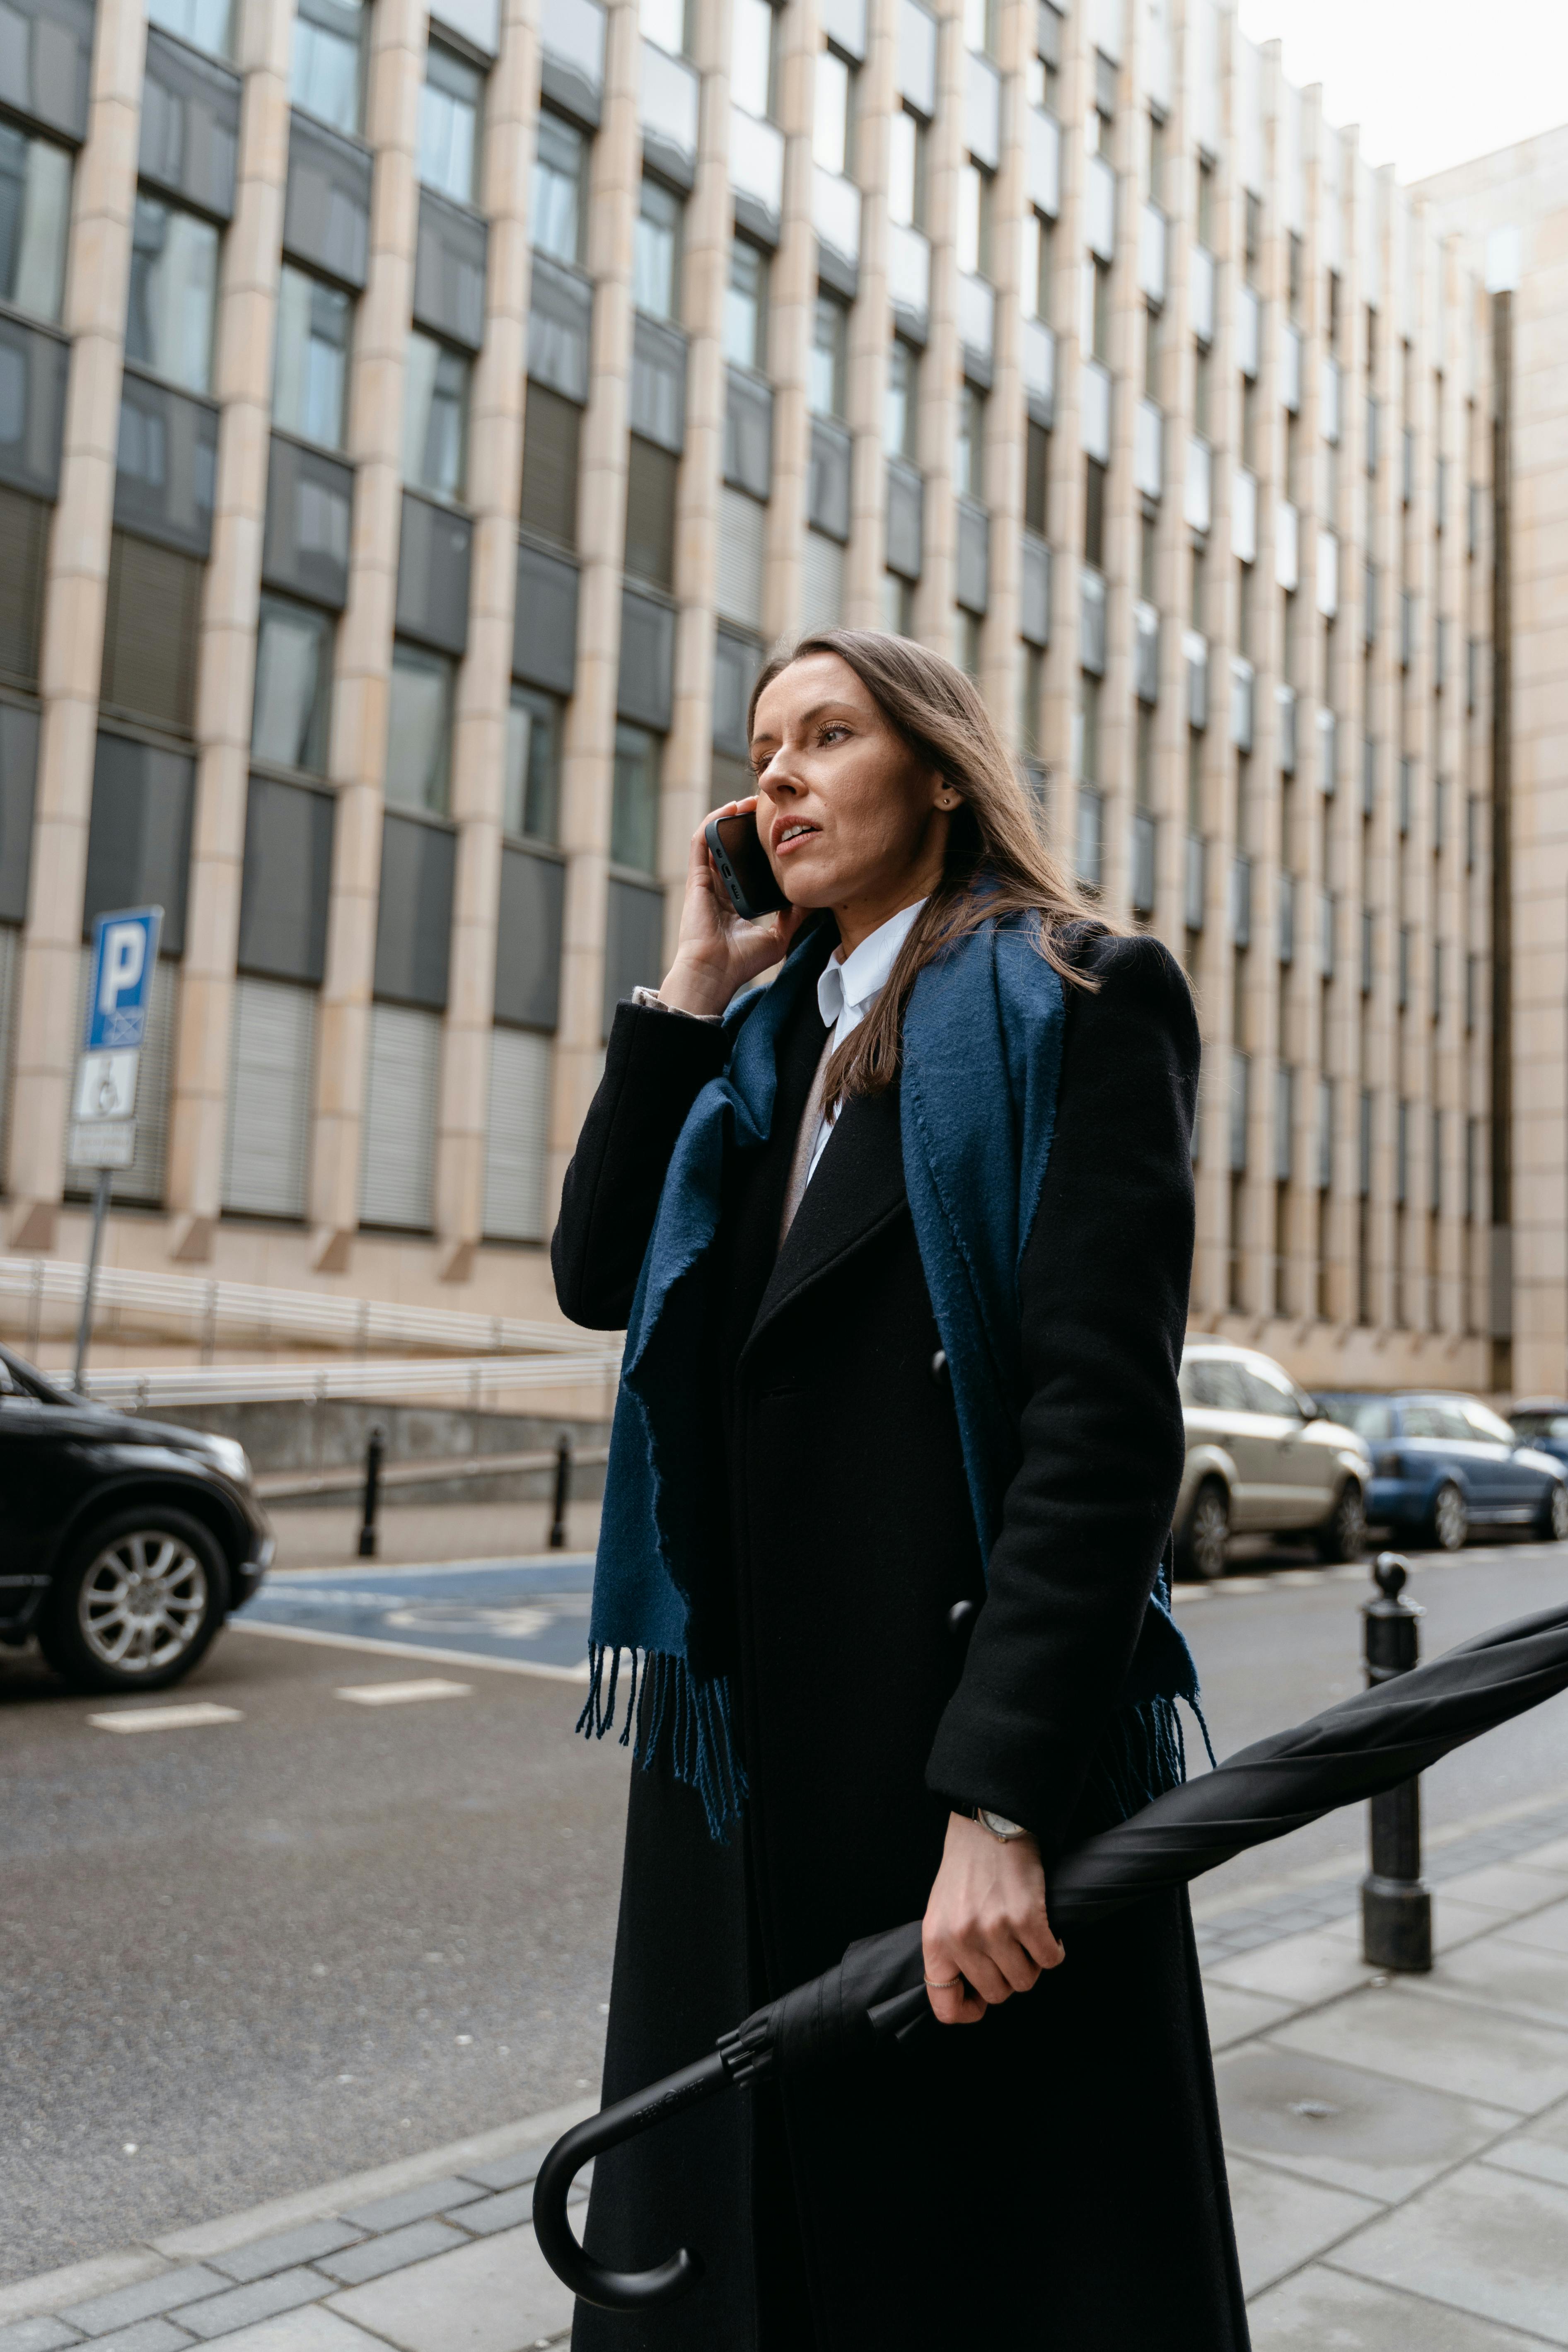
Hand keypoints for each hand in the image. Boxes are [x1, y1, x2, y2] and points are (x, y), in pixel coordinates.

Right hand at [658, 800, 805, 1016]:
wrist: (714, 973)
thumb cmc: (740, 963)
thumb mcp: (778, 938)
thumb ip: (793, 918)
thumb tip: (811, 901)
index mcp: (735, 903)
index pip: (747, 869)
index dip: (760, 850)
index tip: (779, 835)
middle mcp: (719, 890)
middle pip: (733, 850)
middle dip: (747, 829)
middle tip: (768, 811)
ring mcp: (706, 883)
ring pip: (716, 841)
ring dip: (730, 818)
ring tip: (750, 802)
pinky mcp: (696, 878)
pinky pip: (701, 843)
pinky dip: (713, 823)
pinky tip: (730, 809)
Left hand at [921, 1812, 1064, 2025]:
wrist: (988, 1820)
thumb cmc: (967, 1867)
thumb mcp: (943, 1911)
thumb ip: (951, 1951)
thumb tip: (971, 1994)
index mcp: (935, 1940)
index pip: (945, 2006)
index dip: (969, 2011)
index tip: (983, 1999)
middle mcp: (961, 1939)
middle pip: (997, 1994)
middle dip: (1008, 1976)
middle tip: (1011, 1949)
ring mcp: (994, 1929)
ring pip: (1026, 1980)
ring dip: (1032, 1962)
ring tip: (1026, 1936)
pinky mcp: (1026, 1917)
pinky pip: (1050, 1959)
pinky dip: (1054, 1949)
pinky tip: (1047, 1931)